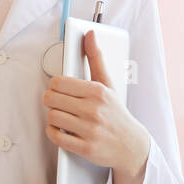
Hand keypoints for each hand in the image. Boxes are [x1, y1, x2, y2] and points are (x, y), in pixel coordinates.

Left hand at [43, 29, 149, 175]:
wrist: (132, 146)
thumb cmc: (117, 113)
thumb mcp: (108, 84)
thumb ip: (96, 58)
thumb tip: (90, 34)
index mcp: (97, 91)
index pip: (59, 82)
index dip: (54, 86)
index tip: (59, 89)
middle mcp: (94, 110)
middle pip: (51, 99)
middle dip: (51, 100)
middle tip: (58, 103)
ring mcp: (90, 130)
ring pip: (52, 117)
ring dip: (52, 117)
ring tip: (61, 116)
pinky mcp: (86, 148)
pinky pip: (56, 137)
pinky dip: (54, 133)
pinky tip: (61, 129)